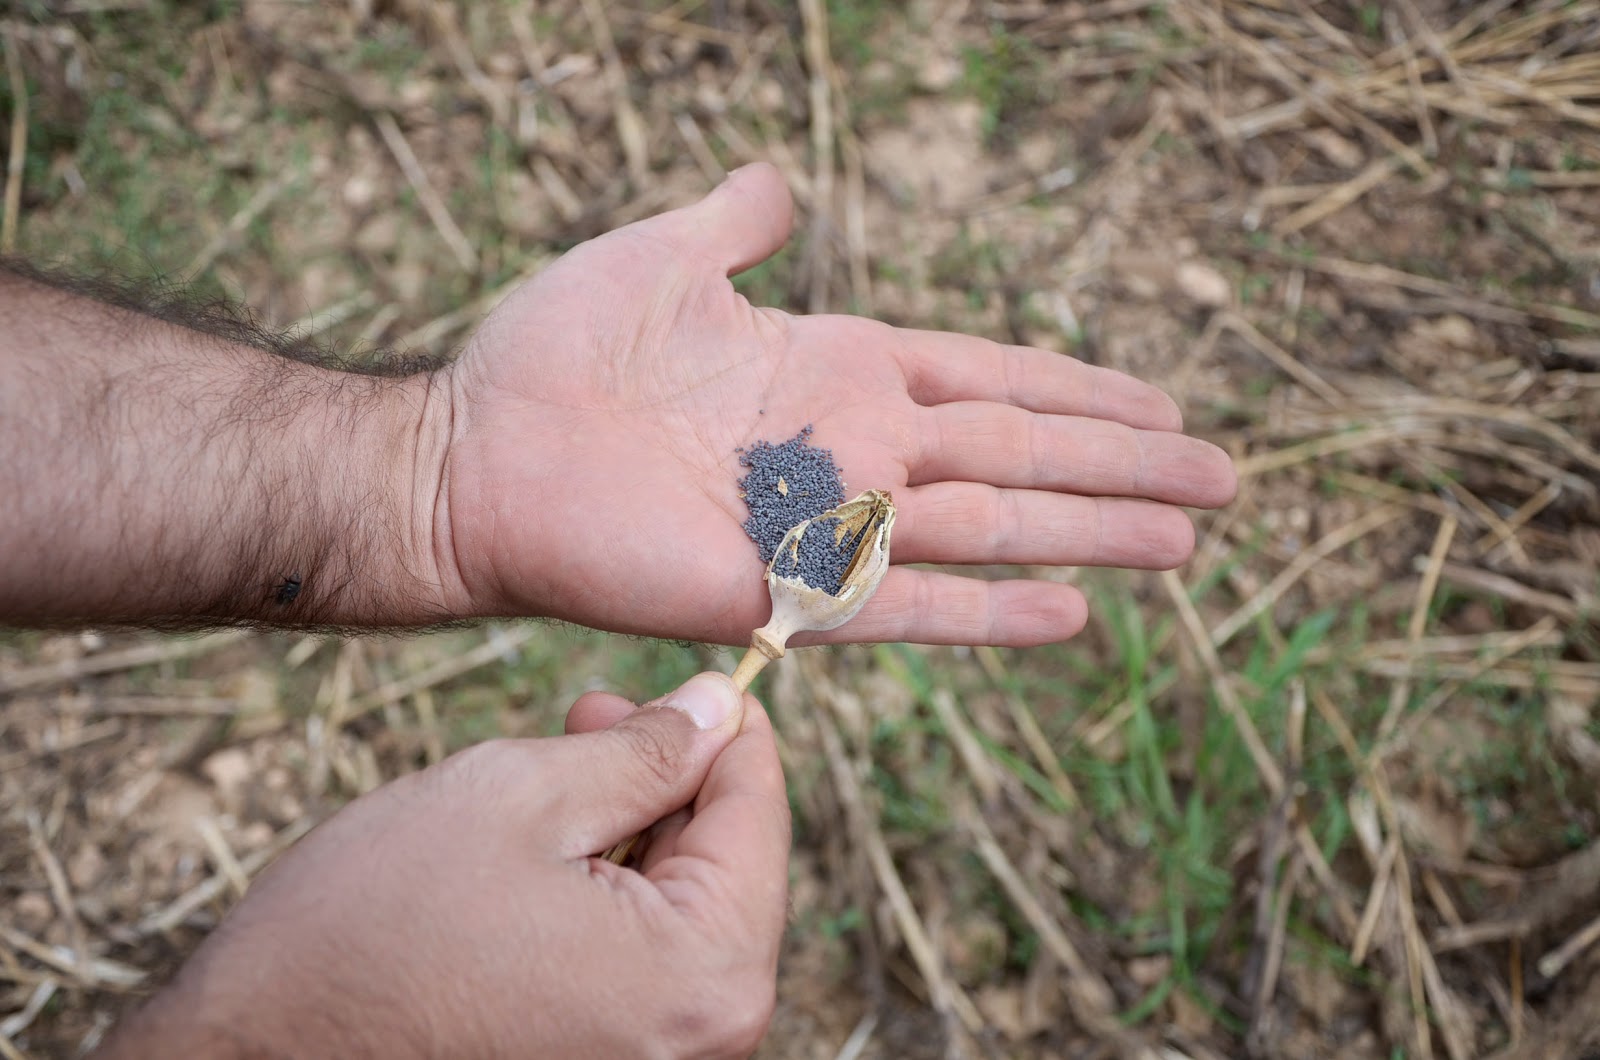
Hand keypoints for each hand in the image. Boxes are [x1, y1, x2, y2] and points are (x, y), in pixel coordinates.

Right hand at [97, 674, 788, 1059]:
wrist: (250, 1057)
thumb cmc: (374, 931)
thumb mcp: (524, 799)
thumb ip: (647, 752)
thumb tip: (723, 708)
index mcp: (705, 973)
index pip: (760, 810)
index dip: (726, 725)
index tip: (688, 679)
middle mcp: (706, 1041)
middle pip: (730, 862)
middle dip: (670, 778)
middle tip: (592, 718)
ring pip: (685, 908)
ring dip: (634, 833)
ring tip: (554, 781)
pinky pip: (643, 963)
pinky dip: (610, 897)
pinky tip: (546, 858)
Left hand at [437, 163, 1236, 646]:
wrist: (475, 452)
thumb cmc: (556, 356)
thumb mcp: (663, 257)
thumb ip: (735, 226)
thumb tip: (777, 184)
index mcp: (838, 368)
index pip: (991, 378)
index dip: (1079, 391)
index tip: (1162, 401)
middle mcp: (852, 449)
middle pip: (1021, 453)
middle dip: (1124, 466)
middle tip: (1223, 481)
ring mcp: (827, 521)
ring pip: (992, 526)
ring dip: (1093, 533)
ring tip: (1189, 538)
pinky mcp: (787, 588)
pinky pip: (909, 605)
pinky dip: (990, 612)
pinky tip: (1073, 616)